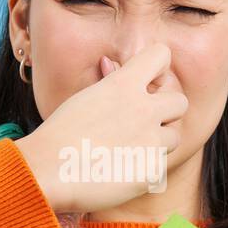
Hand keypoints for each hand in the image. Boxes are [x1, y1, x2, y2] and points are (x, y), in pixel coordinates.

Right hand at [15, 42, 188, 212]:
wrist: (47, 172)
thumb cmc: (58, 135)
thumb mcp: (84, 98)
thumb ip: (109, 83)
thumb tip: (113, 64)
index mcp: (124, 84)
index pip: (161, 55)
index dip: (157, 69)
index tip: (147, 83)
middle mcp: (143, 108)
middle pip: (180, 101)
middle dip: (166, 112)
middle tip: (144, 124)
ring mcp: (150, 140)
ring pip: (175, 136)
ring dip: (158, 142)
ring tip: (129, 150)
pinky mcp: (151, 170)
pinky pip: (160, 166)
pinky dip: (144, 169)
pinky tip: (121, 171)